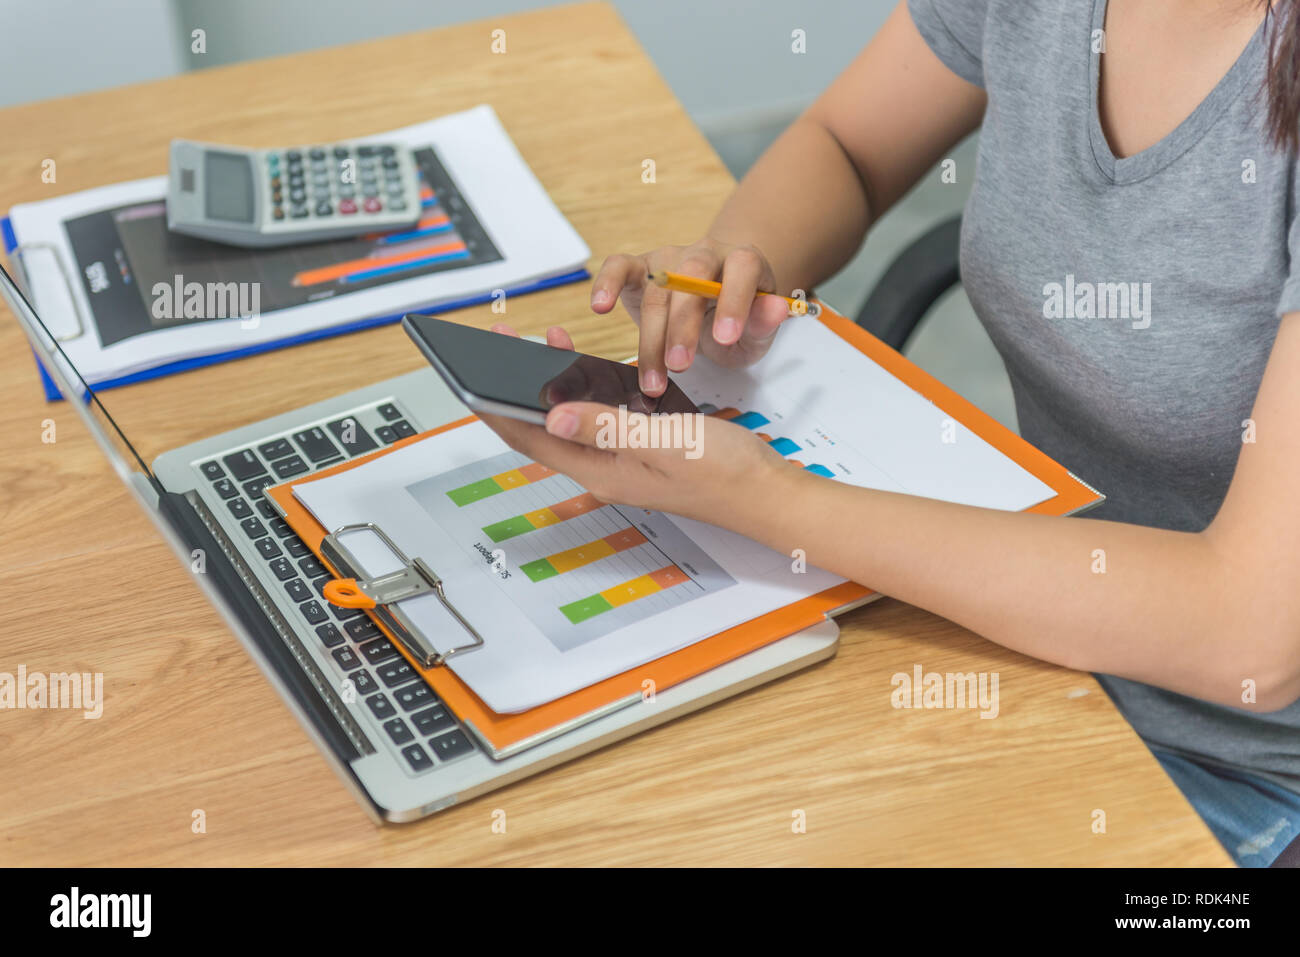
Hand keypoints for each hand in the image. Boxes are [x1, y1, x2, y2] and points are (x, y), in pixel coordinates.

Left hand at [481, 323, 796, 524]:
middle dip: (515, 385)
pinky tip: (591, 362)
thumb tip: (552, 411)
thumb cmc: (724, 473)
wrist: (768, 491)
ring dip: (554, 379)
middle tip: (498, 341)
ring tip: (540, 339)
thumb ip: (606, 426)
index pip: (532, 437)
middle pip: (545, 424)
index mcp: (602, 471)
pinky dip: (592, 384)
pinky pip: (606, 412)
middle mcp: (605, 466)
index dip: (496, 406)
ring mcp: (624, 456)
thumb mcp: (662, 442)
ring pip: (575, 415)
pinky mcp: (644, 443)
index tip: (469, 372)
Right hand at [589, 239, 793, 396]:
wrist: (715, 309)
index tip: (726, 336)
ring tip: (654, 380)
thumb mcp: (759, 332)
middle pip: (691, 278)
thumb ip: (766, 322)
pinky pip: (619, 267)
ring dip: (651, 338)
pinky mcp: (639, 268)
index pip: (742, 268)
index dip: (734, 300)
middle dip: (683, 324)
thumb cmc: (738, 322)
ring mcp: (669, 259)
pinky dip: (607, 283)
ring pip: (656, 291)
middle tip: (680, 365)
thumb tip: (778, 308)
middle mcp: (705, 254)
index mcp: (742, 263)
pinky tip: (599, 306)